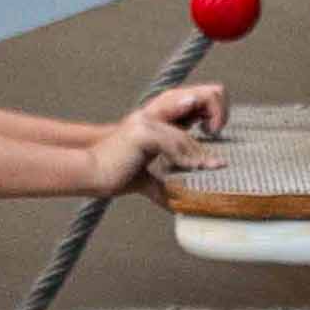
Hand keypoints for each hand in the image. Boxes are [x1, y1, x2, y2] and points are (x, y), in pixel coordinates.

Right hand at [99, 77, 230, 182]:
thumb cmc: (115, 174)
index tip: (216, 144)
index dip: (211, 116)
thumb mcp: (146, 177)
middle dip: (215, 119)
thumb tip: (177, 204)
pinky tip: (193, 168)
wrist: (91, 174)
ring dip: (198, 154)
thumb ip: (162, 184)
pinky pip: (170, 144)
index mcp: (157, 120)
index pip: (192, 105)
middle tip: (218, 156)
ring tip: (211, 167)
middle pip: (196, 104)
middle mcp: (153, 115)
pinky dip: (184, 157)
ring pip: (182, 135)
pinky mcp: (142, 133)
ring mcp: (146, 121)